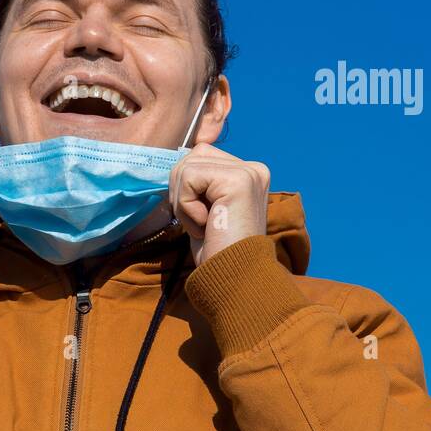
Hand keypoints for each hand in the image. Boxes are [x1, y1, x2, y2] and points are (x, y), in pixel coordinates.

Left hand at [168, 143, 269, 266]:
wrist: (233, 276)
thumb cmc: (216, 248)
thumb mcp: (204, 208)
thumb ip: (197, 183)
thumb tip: (177, 162)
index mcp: (247, 174)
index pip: (200, 154)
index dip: (185, 181)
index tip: (200, 212)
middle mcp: (253, 169)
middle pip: (191, 157)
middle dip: (182, 193)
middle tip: (202, 223)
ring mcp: (249, 172)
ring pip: (187, 167)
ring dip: (183, 203)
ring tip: (204, 225)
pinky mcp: (239, 180)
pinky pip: (189, 178)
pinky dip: (187, 206)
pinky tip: (206, 224)